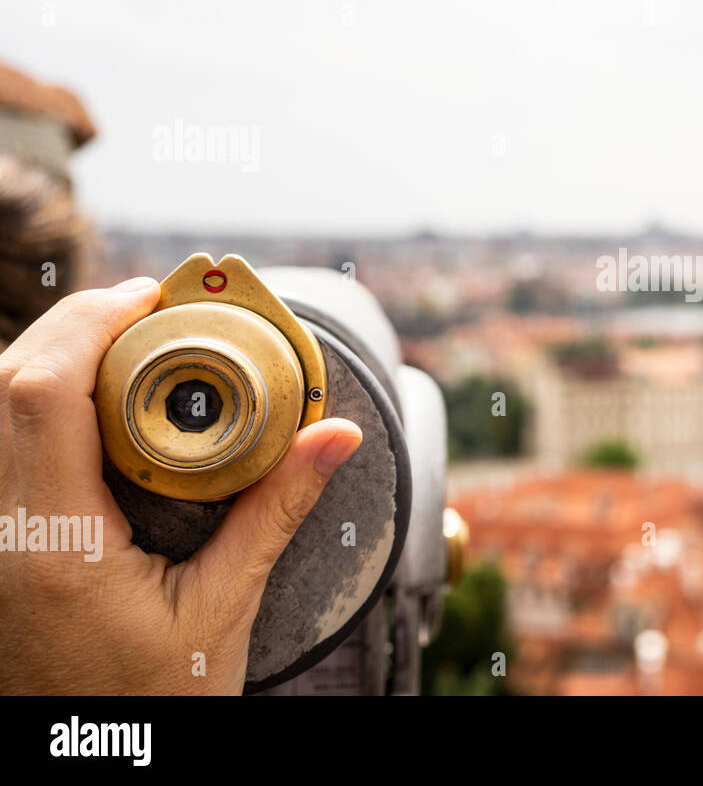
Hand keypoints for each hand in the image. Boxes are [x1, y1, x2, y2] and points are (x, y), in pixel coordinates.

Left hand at [0, 278, 361, 694]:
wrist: (92, 762)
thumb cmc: (151, 705)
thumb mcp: (224, 609)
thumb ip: (274, 510)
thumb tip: (336, 436)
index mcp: (52, 545)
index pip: (40, 395)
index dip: (90, 323)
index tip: (152, 297)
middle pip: (3, 383)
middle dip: (73, 326)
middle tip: (149, 309)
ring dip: (51, 359)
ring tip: (126, 345)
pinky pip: (0, 444)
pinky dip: (40, 402)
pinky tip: (94, 405)